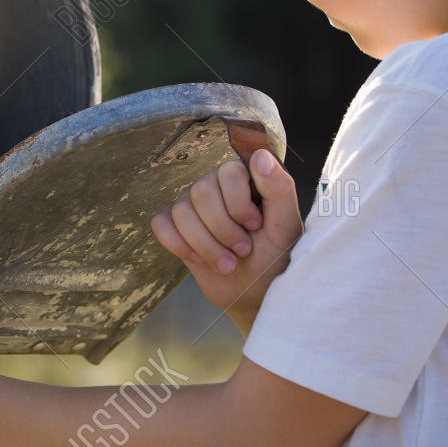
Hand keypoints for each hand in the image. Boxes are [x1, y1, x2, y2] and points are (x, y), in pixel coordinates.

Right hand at [150, 148, 302, 323]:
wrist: (253, 291)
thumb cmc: (274, 256)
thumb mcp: (286, 225)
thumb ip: (279, 188)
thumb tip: (260, 156)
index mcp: (242, 179)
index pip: (227, 173)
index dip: (238, 204)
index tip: (255, 226)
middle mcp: (213, 185)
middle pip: (201, 192)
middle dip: (223, 230)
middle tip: (243, 250)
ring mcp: (190, 204)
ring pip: (181, 211)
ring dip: (206, 245)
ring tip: (227, 264)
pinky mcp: (173, 225)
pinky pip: (161, 224)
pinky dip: (179, 245)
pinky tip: (199, 260)